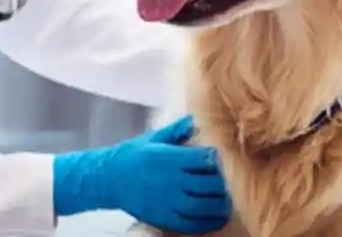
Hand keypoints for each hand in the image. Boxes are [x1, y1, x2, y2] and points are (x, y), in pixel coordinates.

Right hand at [53, 115, 230, 233]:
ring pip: (204, 205)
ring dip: (220, 202)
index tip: (224, 157)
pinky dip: (209, 221)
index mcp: (170, 158)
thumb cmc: (133, 155)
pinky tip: (217, 216)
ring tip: (228, 198)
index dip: (218, 159)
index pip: (204, 160)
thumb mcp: (154, 137)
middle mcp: (171, 181)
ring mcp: (169, 202)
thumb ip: (177, 130)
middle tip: (232, 178)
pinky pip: (192, 223)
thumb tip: (197, 119)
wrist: (109, 178)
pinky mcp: (165, 218)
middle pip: (209, 183)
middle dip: (223, 181)